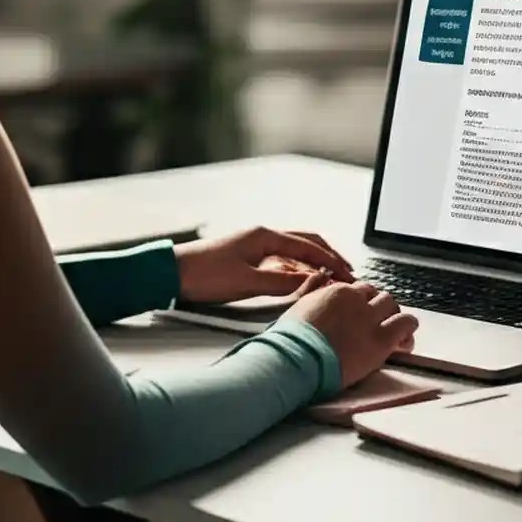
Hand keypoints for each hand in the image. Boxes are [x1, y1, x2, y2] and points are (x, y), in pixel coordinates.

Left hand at [173, 226, 354, 303]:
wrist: (172, 274)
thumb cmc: (204, 274)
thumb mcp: (246, 282)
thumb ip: (280, 283)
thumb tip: (310, 284)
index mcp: (265, 237)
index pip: (309, 247)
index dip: (331, 261)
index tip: (348, 274)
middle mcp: (262, 237)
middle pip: (305, 243)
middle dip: (329, 256)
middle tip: (347, 272)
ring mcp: (254, 247)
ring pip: (294, 252)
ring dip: (314, 263)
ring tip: (330, 276)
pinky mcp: (246, 259)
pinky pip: (280, 261)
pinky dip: (296, 269)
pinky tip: (302, 280)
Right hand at [281, 274, 418, 388]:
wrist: (296, 359)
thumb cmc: (290, 339)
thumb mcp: (296, 305)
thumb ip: (312, 289)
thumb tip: (320, 275)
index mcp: (336, 291)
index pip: (358, 289)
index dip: (360, 302)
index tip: (359, 313)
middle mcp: (356, 300)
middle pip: (377, 296)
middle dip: (378, 307)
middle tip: (375, 323)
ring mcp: (370, 319)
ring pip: (393, 305)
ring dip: (393, 316)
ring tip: (392, 330)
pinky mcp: (381, 340)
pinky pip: (406, 324)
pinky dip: (408, 328)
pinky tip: (405, 338)